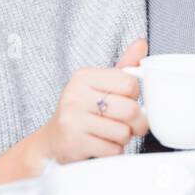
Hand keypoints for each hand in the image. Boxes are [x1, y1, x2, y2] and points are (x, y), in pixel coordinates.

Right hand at [30, 38, 149, 164]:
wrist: (53, 141)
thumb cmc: (83, 111)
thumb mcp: (101, 85)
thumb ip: (123, 67)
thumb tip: (141, 43)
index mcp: (84, 76)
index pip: (129, 83)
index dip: (134, 96)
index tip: (125, 100)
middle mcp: (75, 95)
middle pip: (130, 110)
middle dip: (136, 122)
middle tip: (128, 124)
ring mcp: (72, 120)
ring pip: (123, 132)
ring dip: (124, 138)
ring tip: (110, 134)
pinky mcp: (73, 143)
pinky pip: (112, 150)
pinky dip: (113, 151)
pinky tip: (101, 144)